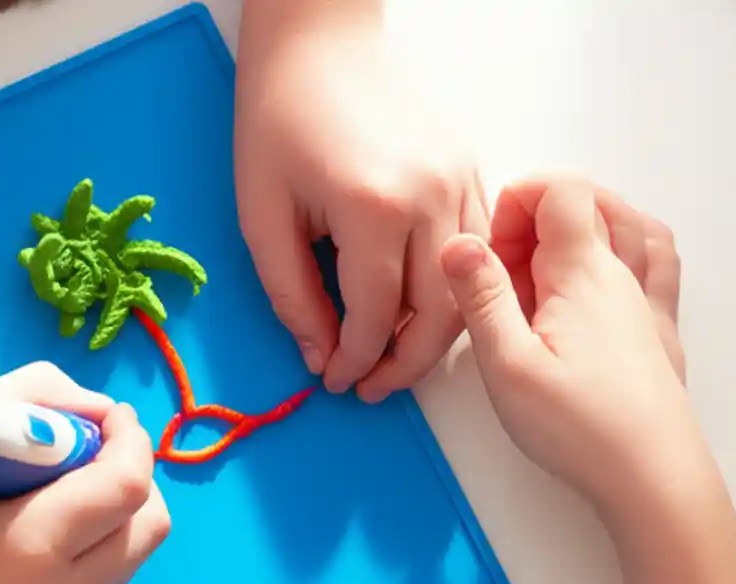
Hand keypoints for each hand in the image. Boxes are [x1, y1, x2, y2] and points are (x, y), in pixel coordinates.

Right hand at [0, 362, 169, 583]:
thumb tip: (96, 410)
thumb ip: (35, 399)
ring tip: (49, 489)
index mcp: (32, 550)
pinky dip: (88, 545)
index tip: (105, 414)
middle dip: (130, 474)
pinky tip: (29, 530)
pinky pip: (100, 582)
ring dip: (111, 511)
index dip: (129, 438)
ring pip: (131, 554)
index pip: (128, 487)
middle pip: (149, 524)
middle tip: (81, 448)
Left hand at [234, 0, 488, 402]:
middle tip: (371, 389)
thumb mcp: (261, 213)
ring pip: (467, 287)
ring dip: (434, 334)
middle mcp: (432, 198)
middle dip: (404, 365)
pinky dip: (453, 287)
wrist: (319, 41)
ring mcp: (461, 180)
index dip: (354, 361)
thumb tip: (321, 354)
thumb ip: (292, 294)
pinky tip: (417, 304)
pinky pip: (475, 248)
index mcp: (374, 208)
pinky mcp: (471, 168)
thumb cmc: (278, 118)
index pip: (374, 317)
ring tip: (392, 357)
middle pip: (438, 315)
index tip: (335, 382)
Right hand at [441, 176, 692, 505]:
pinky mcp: (658, 330)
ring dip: (578, 228)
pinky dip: (629, 241)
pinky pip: (657, 258)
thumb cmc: (577, 427)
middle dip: (532, 223)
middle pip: (583, 206)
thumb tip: (455, 240)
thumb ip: (481, 297)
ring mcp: (646, 299)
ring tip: (542, 264)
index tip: (490, 252)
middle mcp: (621, 274)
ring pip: (622, 224)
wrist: (653, 477)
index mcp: (582, 273)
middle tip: (501, 277)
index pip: (560, 191)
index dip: (517, 201)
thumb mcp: (508, 364)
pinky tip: (607, 266)